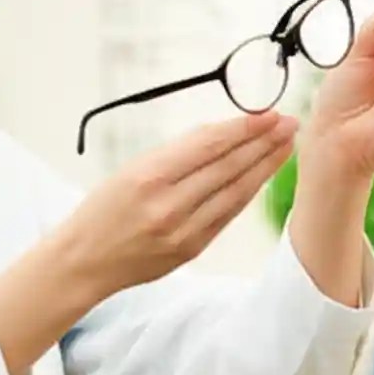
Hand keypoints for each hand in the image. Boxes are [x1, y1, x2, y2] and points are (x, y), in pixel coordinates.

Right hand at [63, 112, 297, 295]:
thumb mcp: (131, 169)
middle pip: (228, 167)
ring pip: (235, 192)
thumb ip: (178, 153)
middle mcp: (169, 205)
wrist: (85, 261)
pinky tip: (262, 176)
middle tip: (289, 124)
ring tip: (286, 145)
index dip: (243, 128)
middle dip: (263, 142)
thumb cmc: (104, 209)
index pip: (209, 145)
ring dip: (264, 167)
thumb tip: (224, 133)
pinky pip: (227, 215)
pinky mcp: (192, 249)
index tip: (267, 113)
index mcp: (149, 177)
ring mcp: (183, 231)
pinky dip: (248, 192)